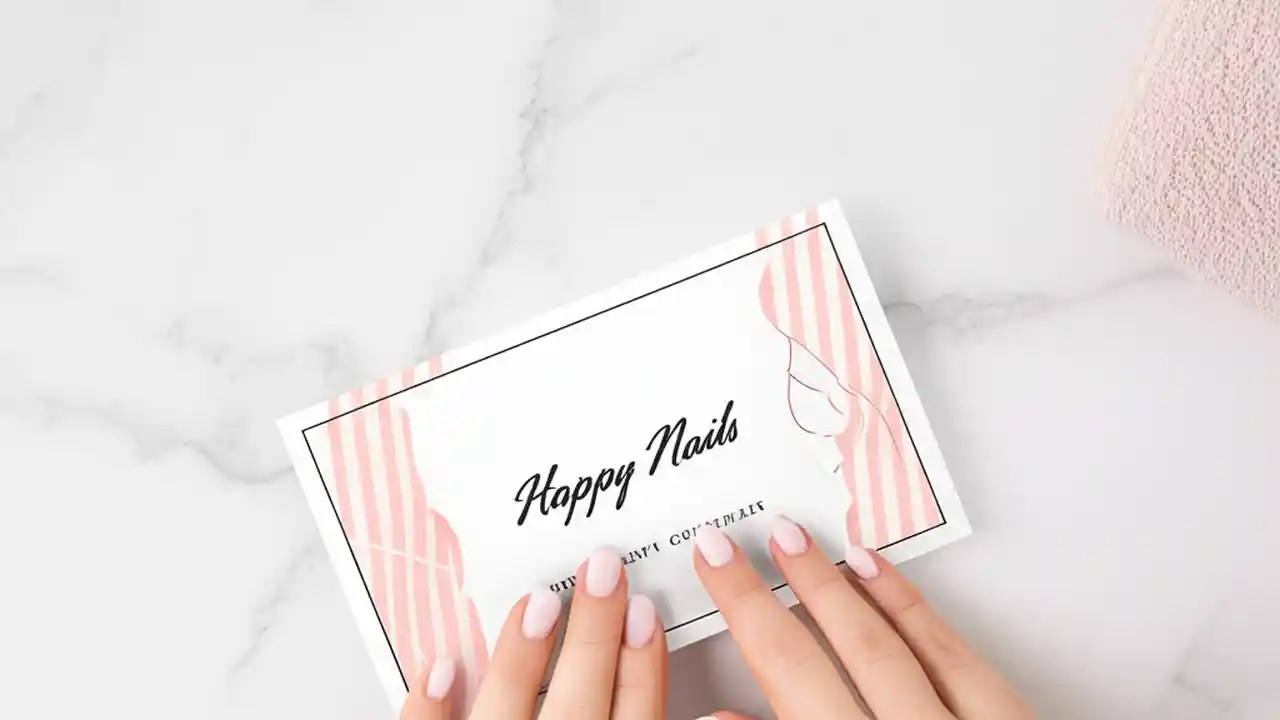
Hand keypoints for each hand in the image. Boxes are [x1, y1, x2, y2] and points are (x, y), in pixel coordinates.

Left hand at [399, 548, 666, 719]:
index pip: (637, 715)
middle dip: (594, 631)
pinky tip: (441, 666)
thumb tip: (710, 716)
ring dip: (523, 654)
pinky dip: (432, 706)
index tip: (645, 610)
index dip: (643, 661)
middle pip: (581, 698)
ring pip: (508, 710)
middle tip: (601, 570)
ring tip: (537, 599)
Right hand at [691, 517, 1032, 719]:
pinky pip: (959, 657)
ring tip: (807, 547)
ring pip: (899, 647)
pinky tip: (883, 580)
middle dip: (786, 589)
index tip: (718, 566)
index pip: (789, 675)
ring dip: (845, 590)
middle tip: (746, 543)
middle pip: (840, 652)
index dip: (747, 612)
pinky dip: (914, 611)